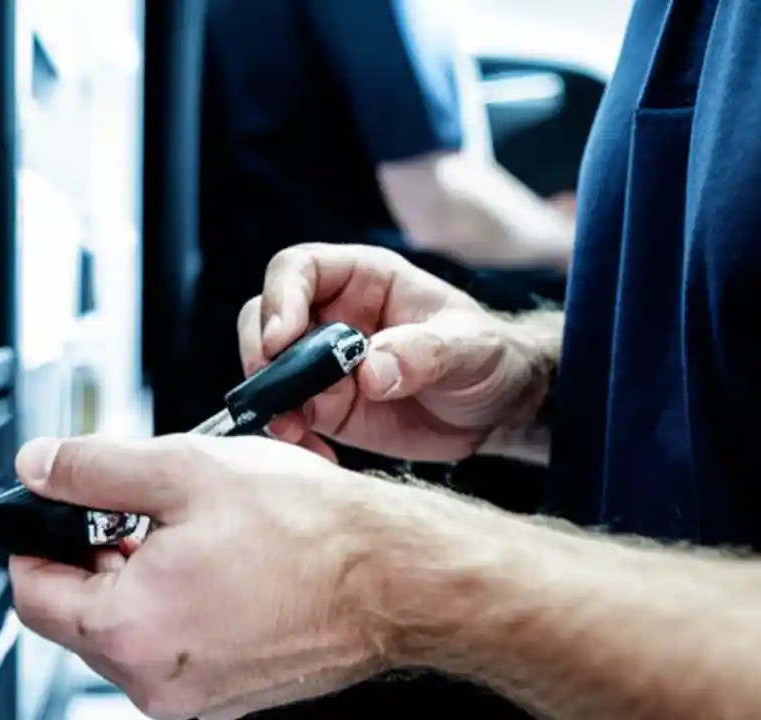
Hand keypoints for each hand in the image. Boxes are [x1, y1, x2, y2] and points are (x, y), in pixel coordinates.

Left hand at [8, 434, 387, 719]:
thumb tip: (39, 467)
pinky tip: (219, 562)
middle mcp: (156, 680)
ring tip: (188, 529)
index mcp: (129, 630)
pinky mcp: (231, 695)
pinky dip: (179, 605)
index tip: (51, 511)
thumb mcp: (184, 470)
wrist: (394, 577)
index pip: (31, 593)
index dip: (34, 540)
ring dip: (138, 578)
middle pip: (78, 616)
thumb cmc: (311, 532)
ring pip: (130, 632)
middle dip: (92, 555)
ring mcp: (196, 696)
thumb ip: (93, 469)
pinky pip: (177, 648)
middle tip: (132, 507)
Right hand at [239, 243, 550, 462]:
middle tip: (276, 390)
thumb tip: (369, 372)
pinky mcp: (327, 409)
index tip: (283, 339)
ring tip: (295, 431)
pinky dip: (292, 437)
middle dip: (260, 354)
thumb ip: (423, 353)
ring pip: (268, 373)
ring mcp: (322, 365)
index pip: (299, 269)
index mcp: (363, 278)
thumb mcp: (470, 347)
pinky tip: (318, 454)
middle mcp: (331, 315)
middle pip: (264, 319)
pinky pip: (289, 418)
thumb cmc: (488, 355)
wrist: (499, 408)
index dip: (281, 298)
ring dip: (270, 403)